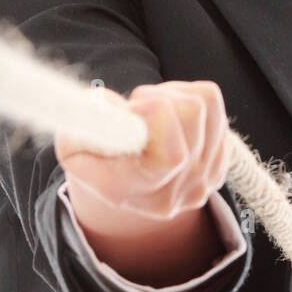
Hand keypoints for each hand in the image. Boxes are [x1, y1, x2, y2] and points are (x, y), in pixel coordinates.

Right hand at [54, 79, 229, 233]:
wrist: (120, 184)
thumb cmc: (92, 156)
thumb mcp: (73, 140)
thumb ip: (84, 123)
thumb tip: (111, 108)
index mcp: (131, 191)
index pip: (171, 154)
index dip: (155, 113)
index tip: (131, 108)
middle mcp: (172, 195)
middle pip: (192, 113)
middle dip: (158, 97)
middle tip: (135, 109)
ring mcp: (201, 183)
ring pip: (205, 104)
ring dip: (175, 96)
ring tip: (152, 113)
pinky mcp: (219, 166)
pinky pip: (215, 107)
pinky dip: (191, 100)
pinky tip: (170, 118)